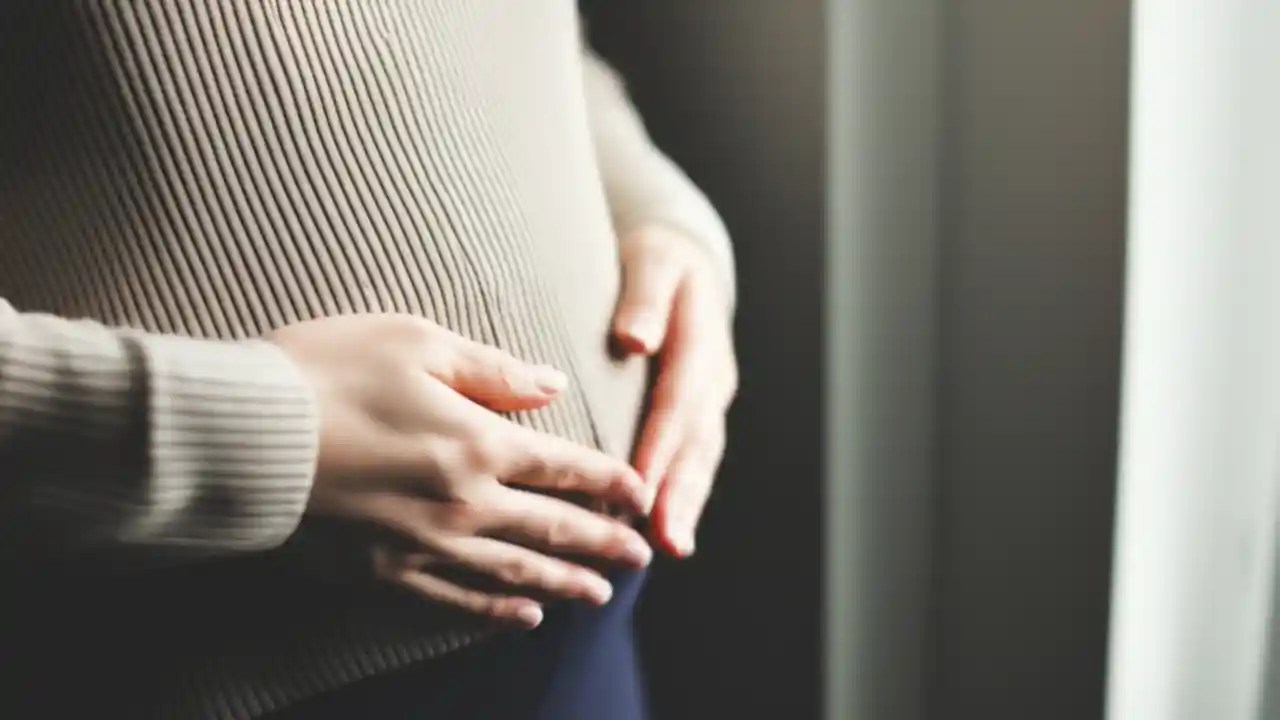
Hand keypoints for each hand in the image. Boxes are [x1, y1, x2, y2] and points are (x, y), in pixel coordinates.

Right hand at [269, 314, 653, 627]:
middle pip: (552, 529)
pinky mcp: (382, 572)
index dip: (608, 481)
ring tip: (601, 598)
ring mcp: (423, 546)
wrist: (239, 436)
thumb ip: (493, 371)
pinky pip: (455, 601)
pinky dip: (495, 612)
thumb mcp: (416, 342)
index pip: (564, 467)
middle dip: (603, 544)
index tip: (640, 494)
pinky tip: (523, 617)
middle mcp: (463, 504)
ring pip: (514, 573)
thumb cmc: (325, 372)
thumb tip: (553, 386)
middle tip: (641, 559)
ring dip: (564, 585)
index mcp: (477, 442)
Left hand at [612, 225, 737, 556]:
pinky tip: (668, 531)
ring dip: (687, 504)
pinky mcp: (702, 413)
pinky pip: (695, 458)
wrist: (686, 258)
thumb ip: (645, 298)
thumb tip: (634, 338)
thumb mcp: (652, 261)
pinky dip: (684, 495)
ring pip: (703, 458)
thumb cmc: (659, 260)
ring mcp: (712, 399)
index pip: (678, 401)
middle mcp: (713, 378)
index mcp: (701, 342)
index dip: (661, 445)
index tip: (640, 485)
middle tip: (667, 541)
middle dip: (682, 493)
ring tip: (671, 547)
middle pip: (699, 442)